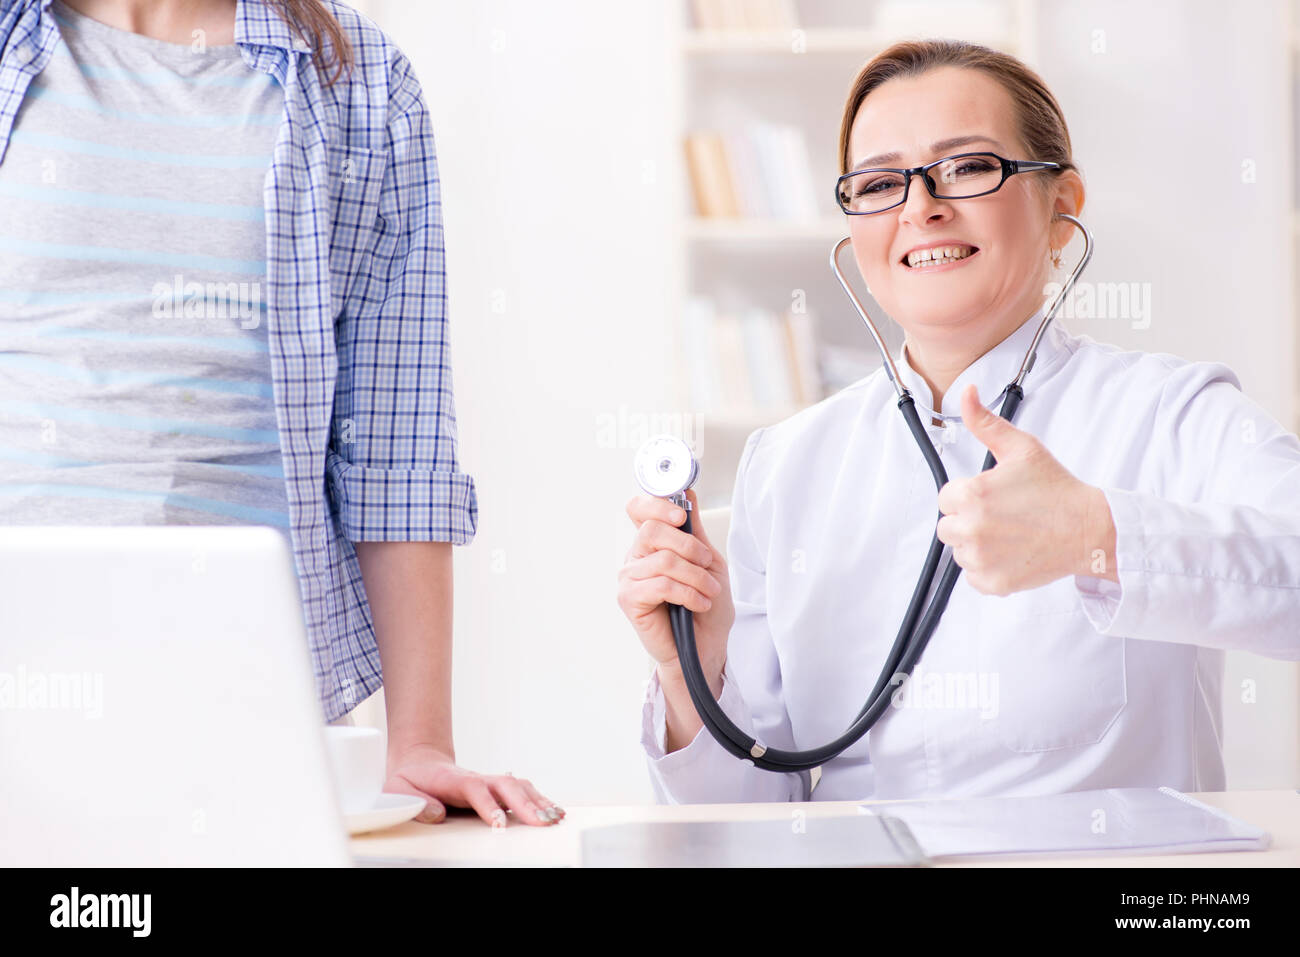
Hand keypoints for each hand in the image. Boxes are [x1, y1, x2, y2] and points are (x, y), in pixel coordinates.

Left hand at [384, 743, 563, 827]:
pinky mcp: (496, 788)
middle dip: (526, 804)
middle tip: (542, 822)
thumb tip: (436, 813)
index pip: (475, 790)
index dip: (488, 806)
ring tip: (554, 817)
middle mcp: (476, 778)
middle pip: (506, 786)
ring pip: (519, 786)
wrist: (420, 762)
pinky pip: (522, 791)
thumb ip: (416, 802)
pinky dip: (540, 799)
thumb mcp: (399, 789)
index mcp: (453, 780)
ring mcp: (488, 782)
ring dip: (538, 801)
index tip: (499, 823)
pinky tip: (553, 810)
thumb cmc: (411, 779)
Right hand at [617, 487, 732, 692]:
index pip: (638, 508)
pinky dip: (688, 593)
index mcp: (651, 543)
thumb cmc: (706, 607)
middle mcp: (635, 557)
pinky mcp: (629, 600)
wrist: (706, 647)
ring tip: (710, 590)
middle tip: (707, 562)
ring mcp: (629, 578)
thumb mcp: (708, 562)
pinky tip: (699, 603)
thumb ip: (695, 531)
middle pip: (651, 530)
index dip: (657, 504)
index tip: (681, 515)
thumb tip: (687, 494)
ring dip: (695, 576)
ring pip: (663, 560)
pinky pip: (660, 585)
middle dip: (688, 545)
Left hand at [936, 383, 1115, 594]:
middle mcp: (971, 529)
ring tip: (1011, 533)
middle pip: (948, 526)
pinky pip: (973, 576)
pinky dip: (989, 568)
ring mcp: (981, 559)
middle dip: (969, 520)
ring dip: (978, 544)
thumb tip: (966, 393)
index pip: (946, 498)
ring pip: (960, 551)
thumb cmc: (1056, 488)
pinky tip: (1013, 552)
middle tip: (1004, 515)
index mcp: (972, 495)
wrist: (1089, 529)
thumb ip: (985, 422)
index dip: (969, 495)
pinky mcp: (992, 583)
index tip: (995, 496)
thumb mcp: (1021, 448)